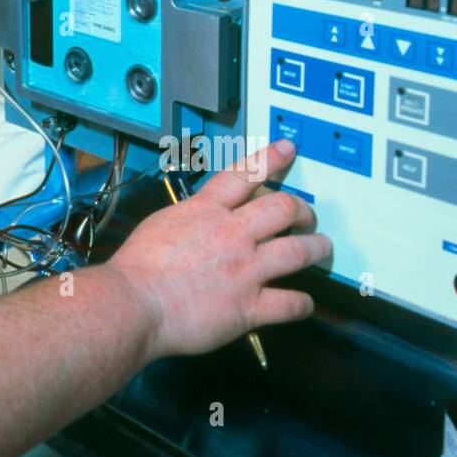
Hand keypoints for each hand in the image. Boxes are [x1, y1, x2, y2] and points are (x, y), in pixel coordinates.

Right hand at [109, 140, 330, 361]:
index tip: (288, 150)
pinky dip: (302, 303)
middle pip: (283, 208)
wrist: (135, 303)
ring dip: (316, 248)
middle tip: (307, 216)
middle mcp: (232, 234)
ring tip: (322, 248)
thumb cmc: (138, 267)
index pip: (246, 174)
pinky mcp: (249, 307)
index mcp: (207, 210)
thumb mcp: (162, 222)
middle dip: (303, 210)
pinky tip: (304, 302)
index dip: (271, 159)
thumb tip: (203, 215)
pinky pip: (290, 303)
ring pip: (298, 251)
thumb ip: (190, 216)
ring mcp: (245, 270)